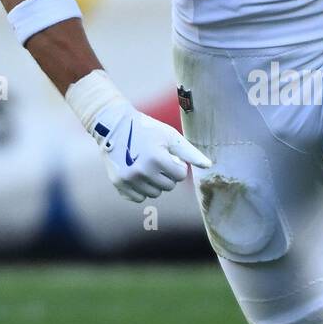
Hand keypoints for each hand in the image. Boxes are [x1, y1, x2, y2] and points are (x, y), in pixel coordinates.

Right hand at [91, 97, 210, 200]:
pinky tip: (137, 175)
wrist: (114, 125)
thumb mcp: (170, 136)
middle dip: (167, 175)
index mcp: (156, 158)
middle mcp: (141, 171)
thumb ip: (190, 152)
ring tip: (148, 167)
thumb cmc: (147, 129)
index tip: (168, 156)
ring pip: (154, 194)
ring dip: (155, 183)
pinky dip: (141, 189)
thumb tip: (209, 166)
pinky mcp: (118, 184)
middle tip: (158, 161)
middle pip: (168, 187)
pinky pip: (138, 198)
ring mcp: (128, 179)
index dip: (177, 165)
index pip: (180, 176)